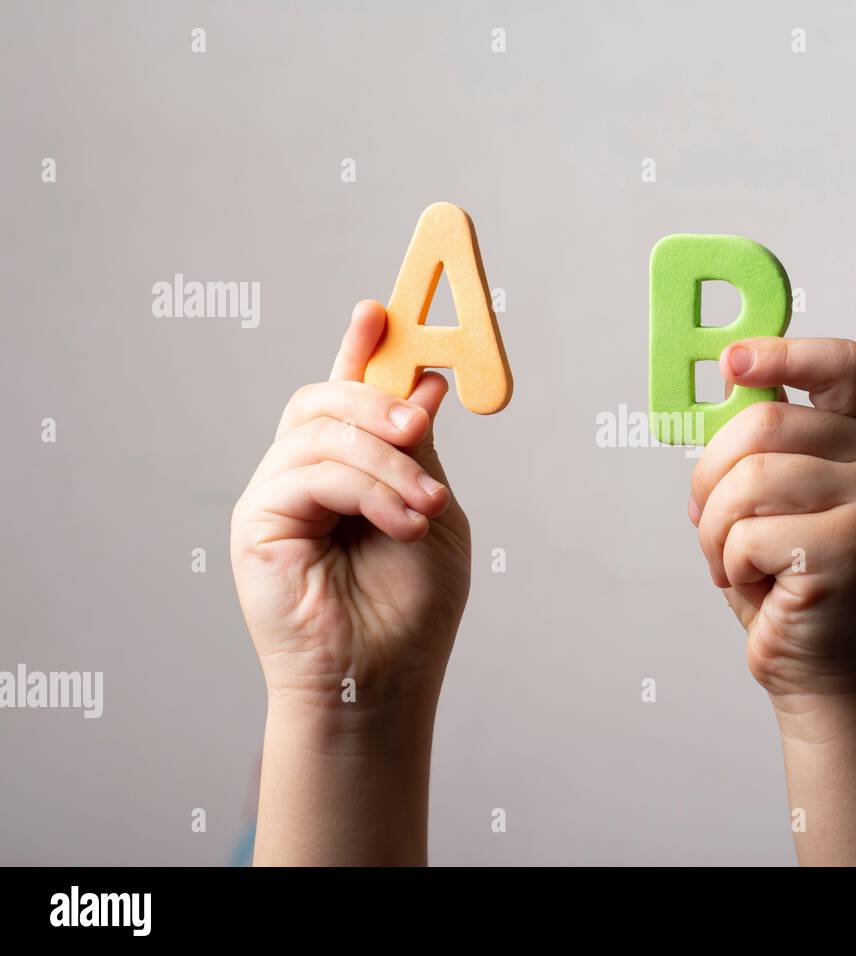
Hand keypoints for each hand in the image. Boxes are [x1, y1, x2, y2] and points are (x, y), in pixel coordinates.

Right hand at [231, 300, 470, 728]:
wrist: (386, 679)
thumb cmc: (412, 607)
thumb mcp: (433, 511)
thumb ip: (418, 449)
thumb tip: (422, 380)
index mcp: (349, 470)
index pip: (345, 395)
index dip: (359, 350)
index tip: (380, 310)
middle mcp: (305, 476)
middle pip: (323, 400)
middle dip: (376, 401)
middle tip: (421, 423)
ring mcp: (277, 497)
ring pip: (320, 433)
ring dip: (386, 462)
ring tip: (426, 505)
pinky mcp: (257, 523)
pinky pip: (306, 473)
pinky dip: (364, 489)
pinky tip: (401, 521)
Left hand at [690, 336, 855, 702]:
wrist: (824, 673)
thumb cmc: (787, 583)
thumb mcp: (767, 501)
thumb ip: (756, 445)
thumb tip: (725, 383)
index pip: (841, 365)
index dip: (784, 352)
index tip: (731, 361)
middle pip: (767, 423)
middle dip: (710, 474)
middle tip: (703, 517)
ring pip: (749, 479)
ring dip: (715, 529)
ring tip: (732, 560)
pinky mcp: (852, 548)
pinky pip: (750, 533)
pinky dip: (732, 564)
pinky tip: (760, 586)